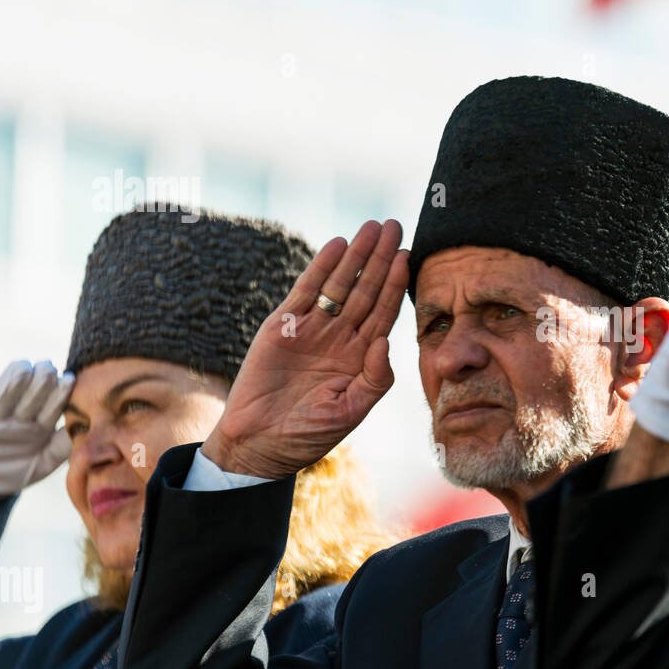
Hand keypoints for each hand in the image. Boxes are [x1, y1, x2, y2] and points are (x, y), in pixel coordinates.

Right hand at [0, 355, 74, 496]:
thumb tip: (89, 427)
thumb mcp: (42, 463)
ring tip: (25, 367)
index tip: (70, 379)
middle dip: (42, 378)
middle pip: (32, 390)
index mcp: (40, 423)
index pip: (53, 403)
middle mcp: (18, 413)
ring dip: (17, 376)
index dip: (62, 391)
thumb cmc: (13, 472)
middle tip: (48, 369)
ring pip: (6, 389)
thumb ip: (63, 446)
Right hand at [202, 219, 409, 478]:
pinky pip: (306, 291)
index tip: (408, 255)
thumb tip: (387, 342)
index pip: (384, 312)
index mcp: (360, 357)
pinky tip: (337, 246)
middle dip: (380, 258)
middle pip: (366, 289)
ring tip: (371, 227)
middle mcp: (340, 338)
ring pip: (339, 284)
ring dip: (356, 256)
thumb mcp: (350, 410)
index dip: (396, 283)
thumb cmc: (308, 434)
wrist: (259, 443)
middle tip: (395, 225)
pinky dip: (321, 268)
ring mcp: (312, 329)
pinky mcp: (283, 326)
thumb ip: (375, 379)